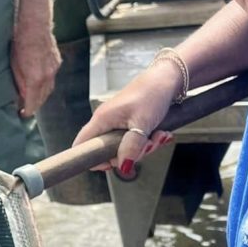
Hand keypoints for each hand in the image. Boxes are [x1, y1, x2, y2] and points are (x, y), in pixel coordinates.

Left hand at [11, 17, 61, 117]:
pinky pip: (52, 77)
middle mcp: (47, 76)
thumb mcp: (14, 66)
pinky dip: (46, 82)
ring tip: (32, 97)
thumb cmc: (20, 43)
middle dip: (35, 105)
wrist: (34, 24)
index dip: (28, 111)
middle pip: (43, 98)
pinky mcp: (57, 61)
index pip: (33, 103)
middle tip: (27, 108)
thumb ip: (19, 84)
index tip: (22, 115)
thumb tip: (19, 97)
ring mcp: (54, 68)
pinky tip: (39, 81)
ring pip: (49, 88)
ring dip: (41, 95)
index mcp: (35, 79)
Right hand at [72, 61, 179, 177]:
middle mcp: (107, 122)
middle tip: (148, 145)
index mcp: (102, 120)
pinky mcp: (130, 123)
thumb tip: (123, 167)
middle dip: (130, 154)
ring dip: (145, 147)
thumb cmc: (151, 94)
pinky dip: (149, 141)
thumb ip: (131, 147)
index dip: (91, 159)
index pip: (81, 144)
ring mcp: (118, 123)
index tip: (112, 164)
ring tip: (159, 136)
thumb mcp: (142, 124)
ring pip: (125, 148)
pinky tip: (161, 134)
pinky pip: (135, 141)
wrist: (166, 79)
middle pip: (108, 151)